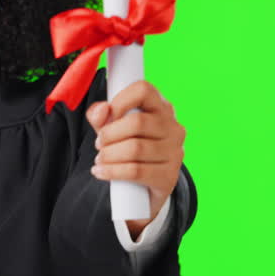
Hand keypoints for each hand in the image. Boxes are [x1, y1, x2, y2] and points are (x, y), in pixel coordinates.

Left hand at [84, 80, 185, 239]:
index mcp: (161, 107)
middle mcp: (173, 127)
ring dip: (108, 155)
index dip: (119, 101)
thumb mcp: (111, 127)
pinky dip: (112, 171)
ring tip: (99, 159)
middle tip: (99, 144)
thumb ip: (100, 115)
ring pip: (135, 149)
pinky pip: (136, 171)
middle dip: (109, 134)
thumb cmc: (128, 146)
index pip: (143, 90)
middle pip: (137, 122)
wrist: (144, 186)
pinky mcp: (169, 175)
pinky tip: (101, 172)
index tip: (106, 117)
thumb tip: (102, 111)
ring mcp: (175, 151)